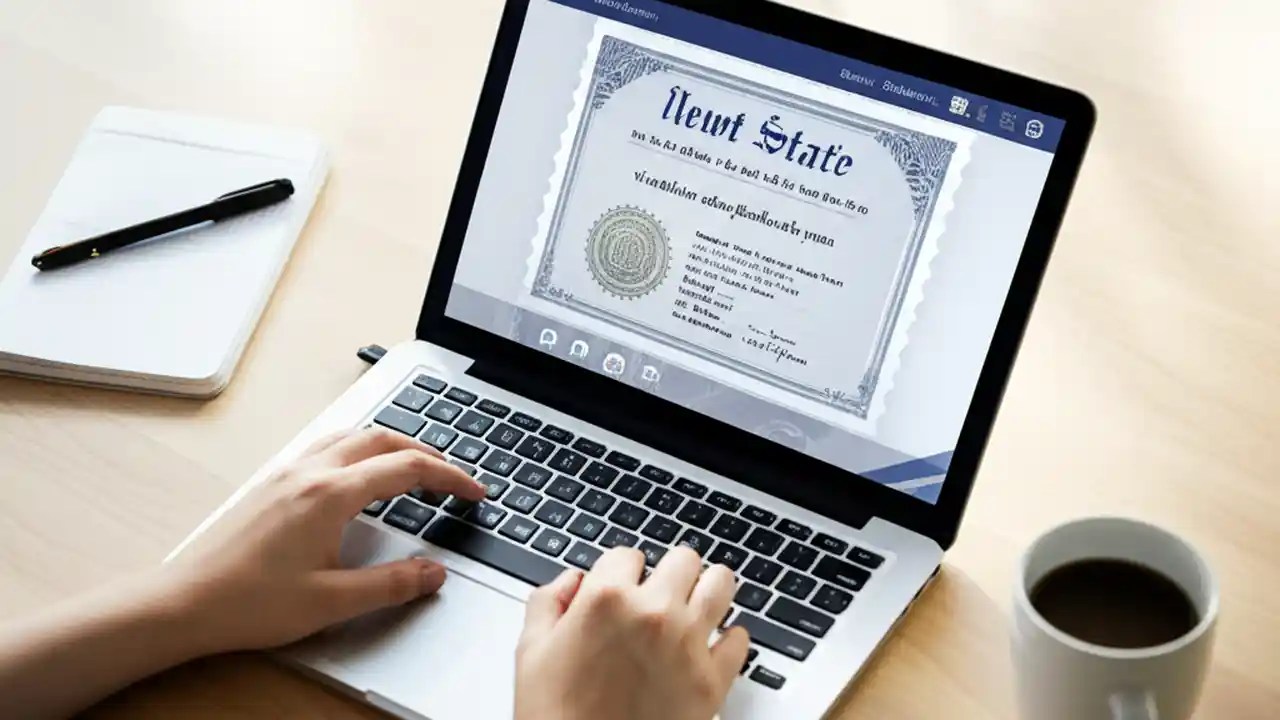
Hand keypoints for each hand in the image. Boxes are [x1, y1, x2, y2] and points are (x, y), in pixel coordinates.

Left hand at [163, 427, 485, 653]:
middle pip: (382, 439)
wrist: (183, 604)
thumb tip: (433, 572)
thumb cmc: (247, 603)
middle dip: (426, 452)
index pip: (407, 470)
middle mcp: (309, 473)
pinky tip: (359, 475)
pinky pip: (326, 447)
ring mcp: (286, 474)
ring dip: (391, 444)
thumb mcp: (332, 601)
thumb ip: (392, 584)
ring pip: (352, 436)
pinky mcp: (271, 484)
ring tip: (414, 467)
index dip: (450, 478)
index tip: (474, 491)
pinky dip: (358, 450)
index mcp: (330, 495)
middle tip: (452, 476)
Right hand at [515, 546, 749, 719]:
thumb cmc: (557, 718)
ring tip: (696, 605)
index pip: (628, 555)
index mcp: (606, 599)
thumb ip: (548, 602)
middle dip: (670, 574)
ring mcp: (688, 645)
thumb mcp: (531, 652)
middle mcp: (652, 614)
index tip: (622, 588)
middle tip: (661, 594)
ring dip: (708, 591)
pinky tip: (711, 647)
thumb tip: (572, 581)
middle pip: (684, 559)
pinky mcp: (713, 681)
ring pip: (721, 584)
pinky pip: (740, 639)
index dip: (622, 573)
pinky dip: (729, 639)